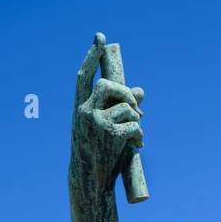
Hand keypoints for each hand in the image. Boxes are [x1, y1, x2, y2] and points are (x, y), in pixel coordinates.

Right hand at [70, 37, 143, 192]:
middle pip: (109, 86)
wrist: (90, 183)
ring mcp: (96, 123)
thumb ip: (118, 109)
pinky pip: (134, 124)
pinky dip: (140, 134)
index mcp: (79, 109)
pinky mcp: (110, 135)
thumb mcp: (103, 130)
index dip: (92, 57)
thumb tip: (141, 90)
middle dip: (126, 94)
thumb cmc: (97, 156)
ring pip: (126, 107)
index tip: (100, 38)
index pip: (84, 77)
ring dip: (136, 120)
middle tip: (136, 108)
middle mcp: (84, 112)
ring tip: (136, 136)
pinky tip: (139, 146)